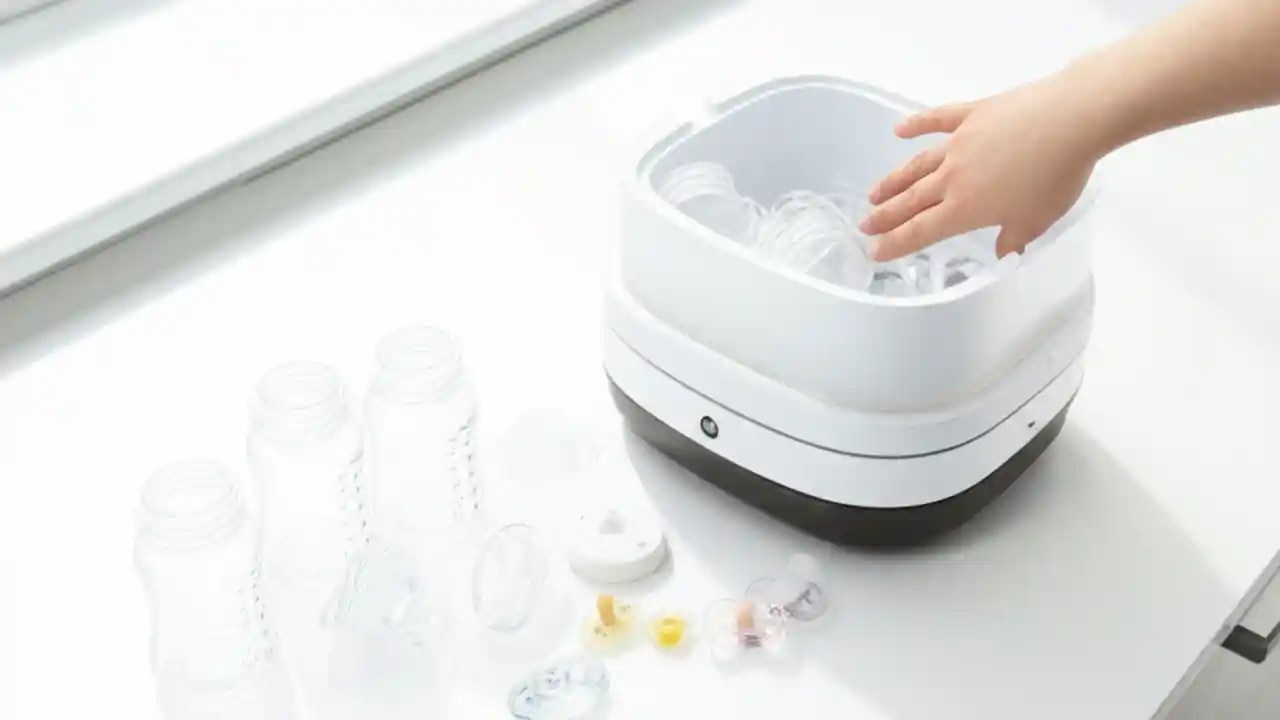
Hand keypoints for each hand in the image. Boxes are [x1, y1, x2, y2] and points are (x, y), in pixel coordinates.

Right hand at [860, 75, 1103, 260]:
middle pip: (911, 201)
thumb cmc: (1056, 176)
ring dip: (894, 180)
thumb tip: (1001, 252)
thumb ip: (1014, 238)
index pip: (921, 232)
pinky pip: (937, 120)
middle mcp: (952, 177)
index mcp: (965, 208)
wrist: (1070, 120)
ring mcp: (958, 143)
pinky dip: (917, 124)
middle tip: (864, 225)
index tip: (874, 252)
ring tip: (874, 192)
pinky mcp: (971, 114)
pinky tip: (899, 129)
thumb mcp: (1038, 219)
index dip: (895, 244)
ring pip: (917, 166)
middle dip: (885, 216)